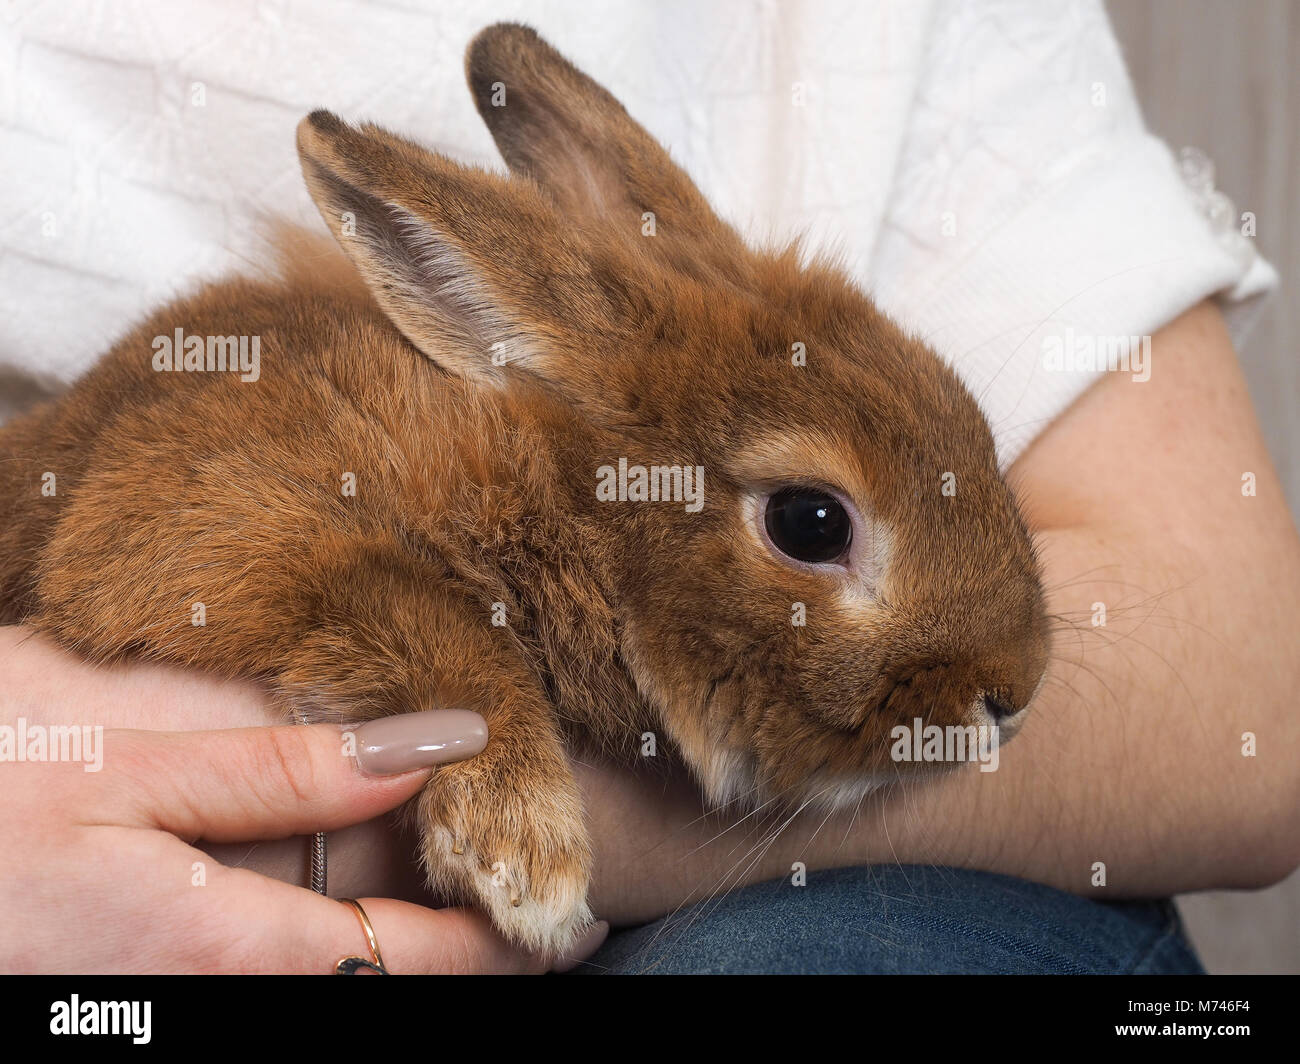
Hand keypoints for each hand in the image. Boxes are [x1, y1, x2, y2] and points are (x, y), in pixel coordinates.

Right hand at [0, 637, 606, 971]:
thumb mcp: (134, 767)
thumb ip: (291, 766)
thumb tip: (440, 740)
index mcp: (223, 949)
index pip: (407, 964)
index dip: (501, 947)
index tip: (574, 923)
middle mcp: (208, 995)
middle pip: (371, 983)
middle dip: (460, 953)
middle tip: (540, 907)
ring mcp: (173, 994)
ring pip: (322, 979)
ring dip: (399, 944)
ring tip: (457, 883)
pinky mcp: (148, 977)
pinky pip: (270, 966)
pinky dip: (329, 937)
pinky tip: (339, 878)